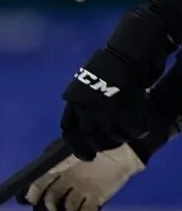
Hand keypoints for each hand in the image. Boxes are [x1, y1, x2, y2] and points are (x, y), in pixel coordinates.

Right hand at [23, 145, 144, 210]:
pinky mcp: (98, 198)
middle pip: (53, 198)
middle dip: (50, 208)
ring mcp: (83, 190)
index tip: (30, 202)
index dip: (34, 192)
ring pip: (69, 207)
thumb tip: (36, 178)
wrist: (123, 150)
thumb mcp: (69, 154)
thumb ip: (53, 166)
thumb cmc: (93, 147)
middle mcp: (68, 181)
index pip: (40, 182)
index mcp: (58, 168)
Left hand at [60, 43, 158, 159]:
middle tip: (113, 143)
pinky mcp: (124, 108)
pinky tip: (142, 124)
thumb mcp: (88, 87)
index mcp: (73, 101)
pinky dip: (138, 130)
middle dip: (102, 144)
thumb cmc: (108, 68)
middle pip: (91, 138)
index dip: (76, 147)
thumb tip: (90, 130)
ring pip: (112, 136)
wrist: (125, 53)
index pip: (68, 130)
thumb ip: (84, 105)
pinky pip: (132, 130)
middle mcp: (85, 107)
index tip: (88, 157)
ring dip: (122, 136)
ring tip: (128, 128)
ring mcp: (103, 109)